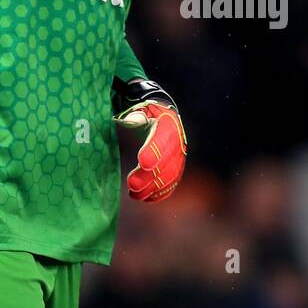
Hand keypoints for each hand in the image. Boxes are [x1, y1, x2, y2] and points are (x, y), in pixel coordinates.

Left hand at [113, 79, 187, 201]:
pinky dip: (161, 192)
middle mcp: (177, 141)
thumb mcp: (140, 109)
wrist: (161, 117)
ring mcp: (178, 156)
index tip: (143, 162)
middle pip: (166, 161)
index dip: (154, 150)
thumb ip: (134, 115)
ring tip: (135, 195)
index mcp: (167, 123)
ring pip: (170, 175)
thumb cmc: (145, 113)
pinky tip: (147, 199)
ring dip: (153, 187)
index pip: (163, 138)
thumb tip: (129, 121)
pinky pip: (172, 182)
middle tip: (132, 185)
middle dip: (150, 175)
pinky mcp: (176, 167)